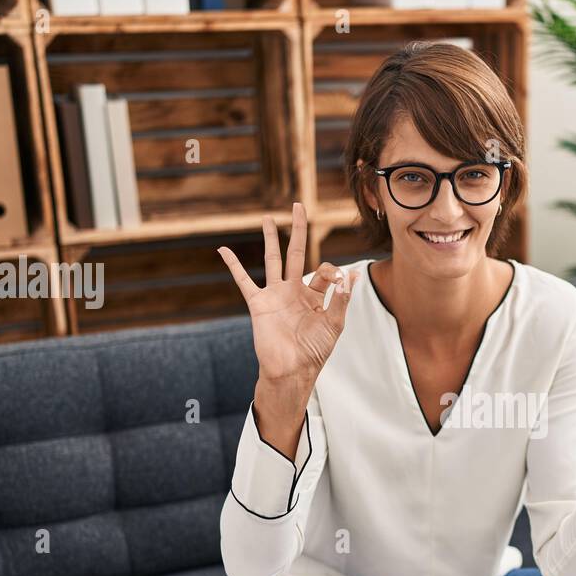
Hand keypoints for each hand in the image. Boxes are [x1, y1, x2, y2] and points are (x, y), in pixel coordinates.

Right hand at [217, 202, 360, 384]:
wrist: (292, 370)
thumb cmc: (315, 351)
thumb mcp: (335, 324)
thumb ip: (341, 299)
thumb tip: (352, 274)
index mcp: (314, 295)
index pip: (324, 270)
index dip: (333, 273)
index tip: (338, 284)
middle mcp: (294, 290)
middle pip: (296, 252)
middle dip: (298, 229)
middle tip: (298, 205)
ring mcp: (275, 295)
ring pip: (272, 259)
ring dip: (270, 238)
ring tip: (268, 218)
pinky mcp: (259, 303)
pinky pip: (244, 280)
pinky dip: (233, 265)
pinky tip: (223, 250)